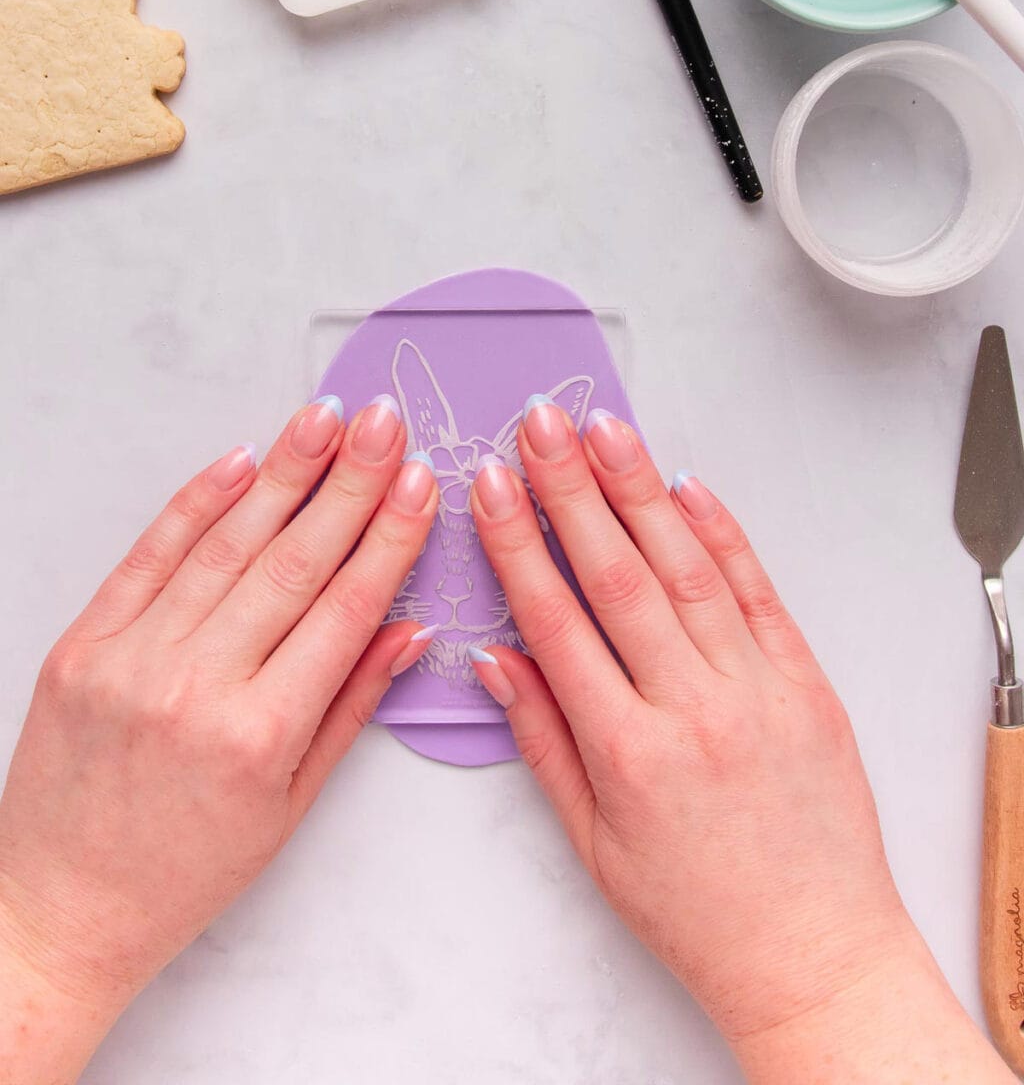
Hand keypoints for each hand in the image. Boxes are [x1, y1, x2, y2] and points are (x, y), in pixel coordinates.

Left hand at [0, 394, 437, 1081]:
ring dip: (285, 473)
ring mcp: (133, 658)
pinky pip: (149, 554)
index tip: (421, 486)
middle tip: (386, 425)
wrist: (60, 907)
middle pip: (294, 561)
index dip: (390, 538)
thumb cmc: (179, 872)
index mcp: (258, 734)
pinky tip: (240, 462)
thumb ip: (351, 707)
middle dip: (351, 482)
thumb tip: (408, 631)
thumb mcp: (288, 806)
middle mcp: (196, 686)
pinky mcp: (83, 643)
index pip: (344, 609)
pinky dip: (197, 502)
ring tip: (326, 420)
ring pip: (226, 543)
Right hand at [469, 401, 1012, 1083]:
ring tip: (604, 429)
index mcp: (626, 751)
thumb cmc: (698, 911)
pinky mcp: (805, 682)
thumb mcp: (593, 843)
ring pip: (687, 568)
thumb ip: (542, 740)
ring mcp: (755, 689)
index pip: (556, 620)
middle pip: (617, 574)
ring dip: (640, 490)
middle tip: (539, 424)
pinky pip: (759, 593)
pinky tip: (689, 487)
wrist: (812, 951)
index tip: (488, 485)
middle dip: (570, 488)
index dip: (516, 542)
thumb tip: (494, 659)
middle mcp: (691, 708)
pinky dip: (723, 534)